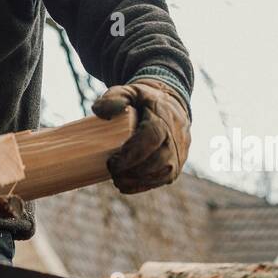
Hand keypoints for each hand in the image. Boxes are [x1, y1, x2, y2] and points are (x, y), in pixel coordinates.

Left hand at [92, 78, 189, 193]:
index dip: (132, 154)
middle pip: (157, 160)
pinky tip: (127, 185)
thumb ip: (114, 97)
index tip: (112, 161)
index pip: (151, 138)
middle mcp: (175, 138)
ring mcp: (178, 153)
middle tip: (112, 172)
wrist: (170, 105)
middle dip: (133, 171)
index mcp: (164, 119)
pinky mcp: (177, 165)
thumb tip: (99, 112)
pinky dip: (144, 185)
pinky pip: (163, 179)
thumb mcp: (129, 91)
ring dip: (138, 181)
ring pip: (162, 174)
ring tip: (117, 180)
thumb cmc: (144, 100)